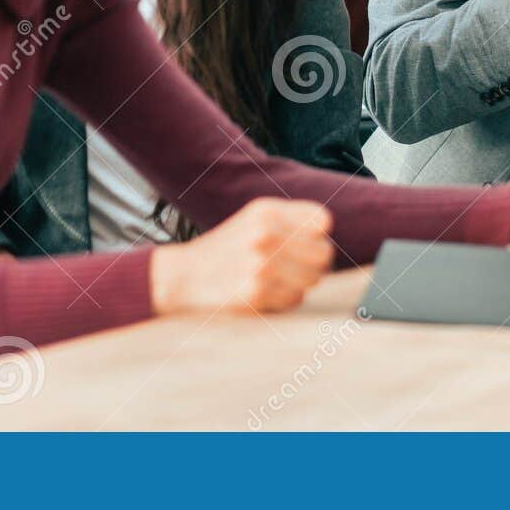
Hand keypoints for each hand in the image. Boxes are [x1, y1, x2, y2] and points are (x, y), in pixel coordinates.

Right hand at [149, 197, 332, 315]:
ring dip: (301, 283)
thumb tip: (327, 236)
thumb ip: (291, 220)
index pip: (322, 220)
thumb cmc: (227, 247)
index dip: (319, 235)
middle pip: (323, 253)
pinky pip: (295, 298)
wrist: (183, 275)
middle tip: (297, 268)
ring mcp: (261, 264)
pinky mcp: (256, 292)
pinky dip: (286, 299)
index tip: (308, 243)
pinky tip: (268, 292)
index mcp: (266, 211)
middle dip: (315, 264)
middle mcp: (265, 234)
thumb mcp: (254, 219)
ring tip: (279, 280)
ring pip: (312, 278)